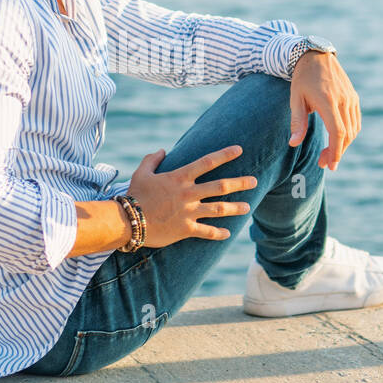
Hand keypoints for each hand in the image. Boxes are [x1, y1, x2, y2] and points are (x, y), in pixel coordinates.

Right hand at [125, 145, 257, 246]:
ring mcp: (189, 212)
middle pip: (221, 186)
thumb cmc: (135, 195)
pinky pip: (207, 232)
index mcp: (180, 177)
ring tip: (248, 207)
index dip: (225, 155)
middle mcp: (188, 194)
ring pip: (219, 209)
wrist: (128, 221)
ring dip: (235, 208)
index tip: (239, 150)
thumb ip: (152, 159)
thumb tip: (162, 150)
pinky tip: (228, 233)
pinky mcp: (186, 229)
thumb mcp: (142, 172)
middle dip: (240, 183)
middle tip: (255, 181)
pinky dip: (218, 233)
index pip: (207, 162)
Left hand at [289, 51, 359, 170]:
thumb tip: (293, 143)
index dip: (336, 151)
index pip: (337, 132)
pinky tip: (337, 139)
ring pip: (353, 129)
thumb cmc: (302, 79)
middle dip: (337, 152)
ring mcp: (351, 98)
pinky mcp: (354, 97)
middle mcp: (344, 100)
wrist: (316, 56)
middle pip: (347, 134)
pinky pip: (355, 121)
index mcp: (328, 101)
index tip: (330, 165)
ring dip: (343, 145)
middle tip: (324, 163)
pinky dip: (349, 134)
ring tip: (329, 154)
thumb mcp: (295, 99)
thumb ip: (297, 122)